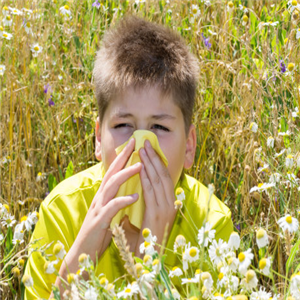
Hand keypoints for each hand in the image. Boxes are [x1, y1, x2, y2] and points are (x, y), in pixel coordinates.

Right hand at [62, 138, 141, 271]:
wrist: (83, 251)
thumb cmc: (99, 231)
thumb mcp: (109, 212)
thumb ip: (117, 199)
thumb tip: (131, 191)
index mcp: (105, 194)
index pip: (114, 171)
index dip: (123, 156)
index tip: (133, 143)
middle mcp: (101, 196)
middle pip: (112, 172)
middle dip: (123, 156)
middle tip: (135, 143)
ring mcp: (99, 207)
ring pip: (112, 185)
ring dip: (126, 174)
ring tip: (140, 166)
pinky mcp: (99, 220)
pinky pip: (112, 208)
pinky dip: (123, 201)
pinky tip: (135, 198)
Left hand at [135, 139, 176, 254]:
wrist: (147, 259)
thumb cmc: (144, 237)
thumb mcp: (146, 214)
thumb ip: (144, 200)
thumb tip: (137, 187)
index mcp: (169, 202)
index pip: (165, 177)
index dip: (158, 162)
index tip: (150, 149)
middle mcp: (171, 203)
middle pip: (163, 175)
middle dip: (154, 158)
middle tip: (146, 143)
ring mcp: (166, 208)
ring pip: (159, 180)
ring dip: (150, 163)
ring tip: (143, 149)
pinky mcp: (158, 214)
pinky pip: (152, 192)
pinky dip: (146, 178)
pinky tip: (141, 168)